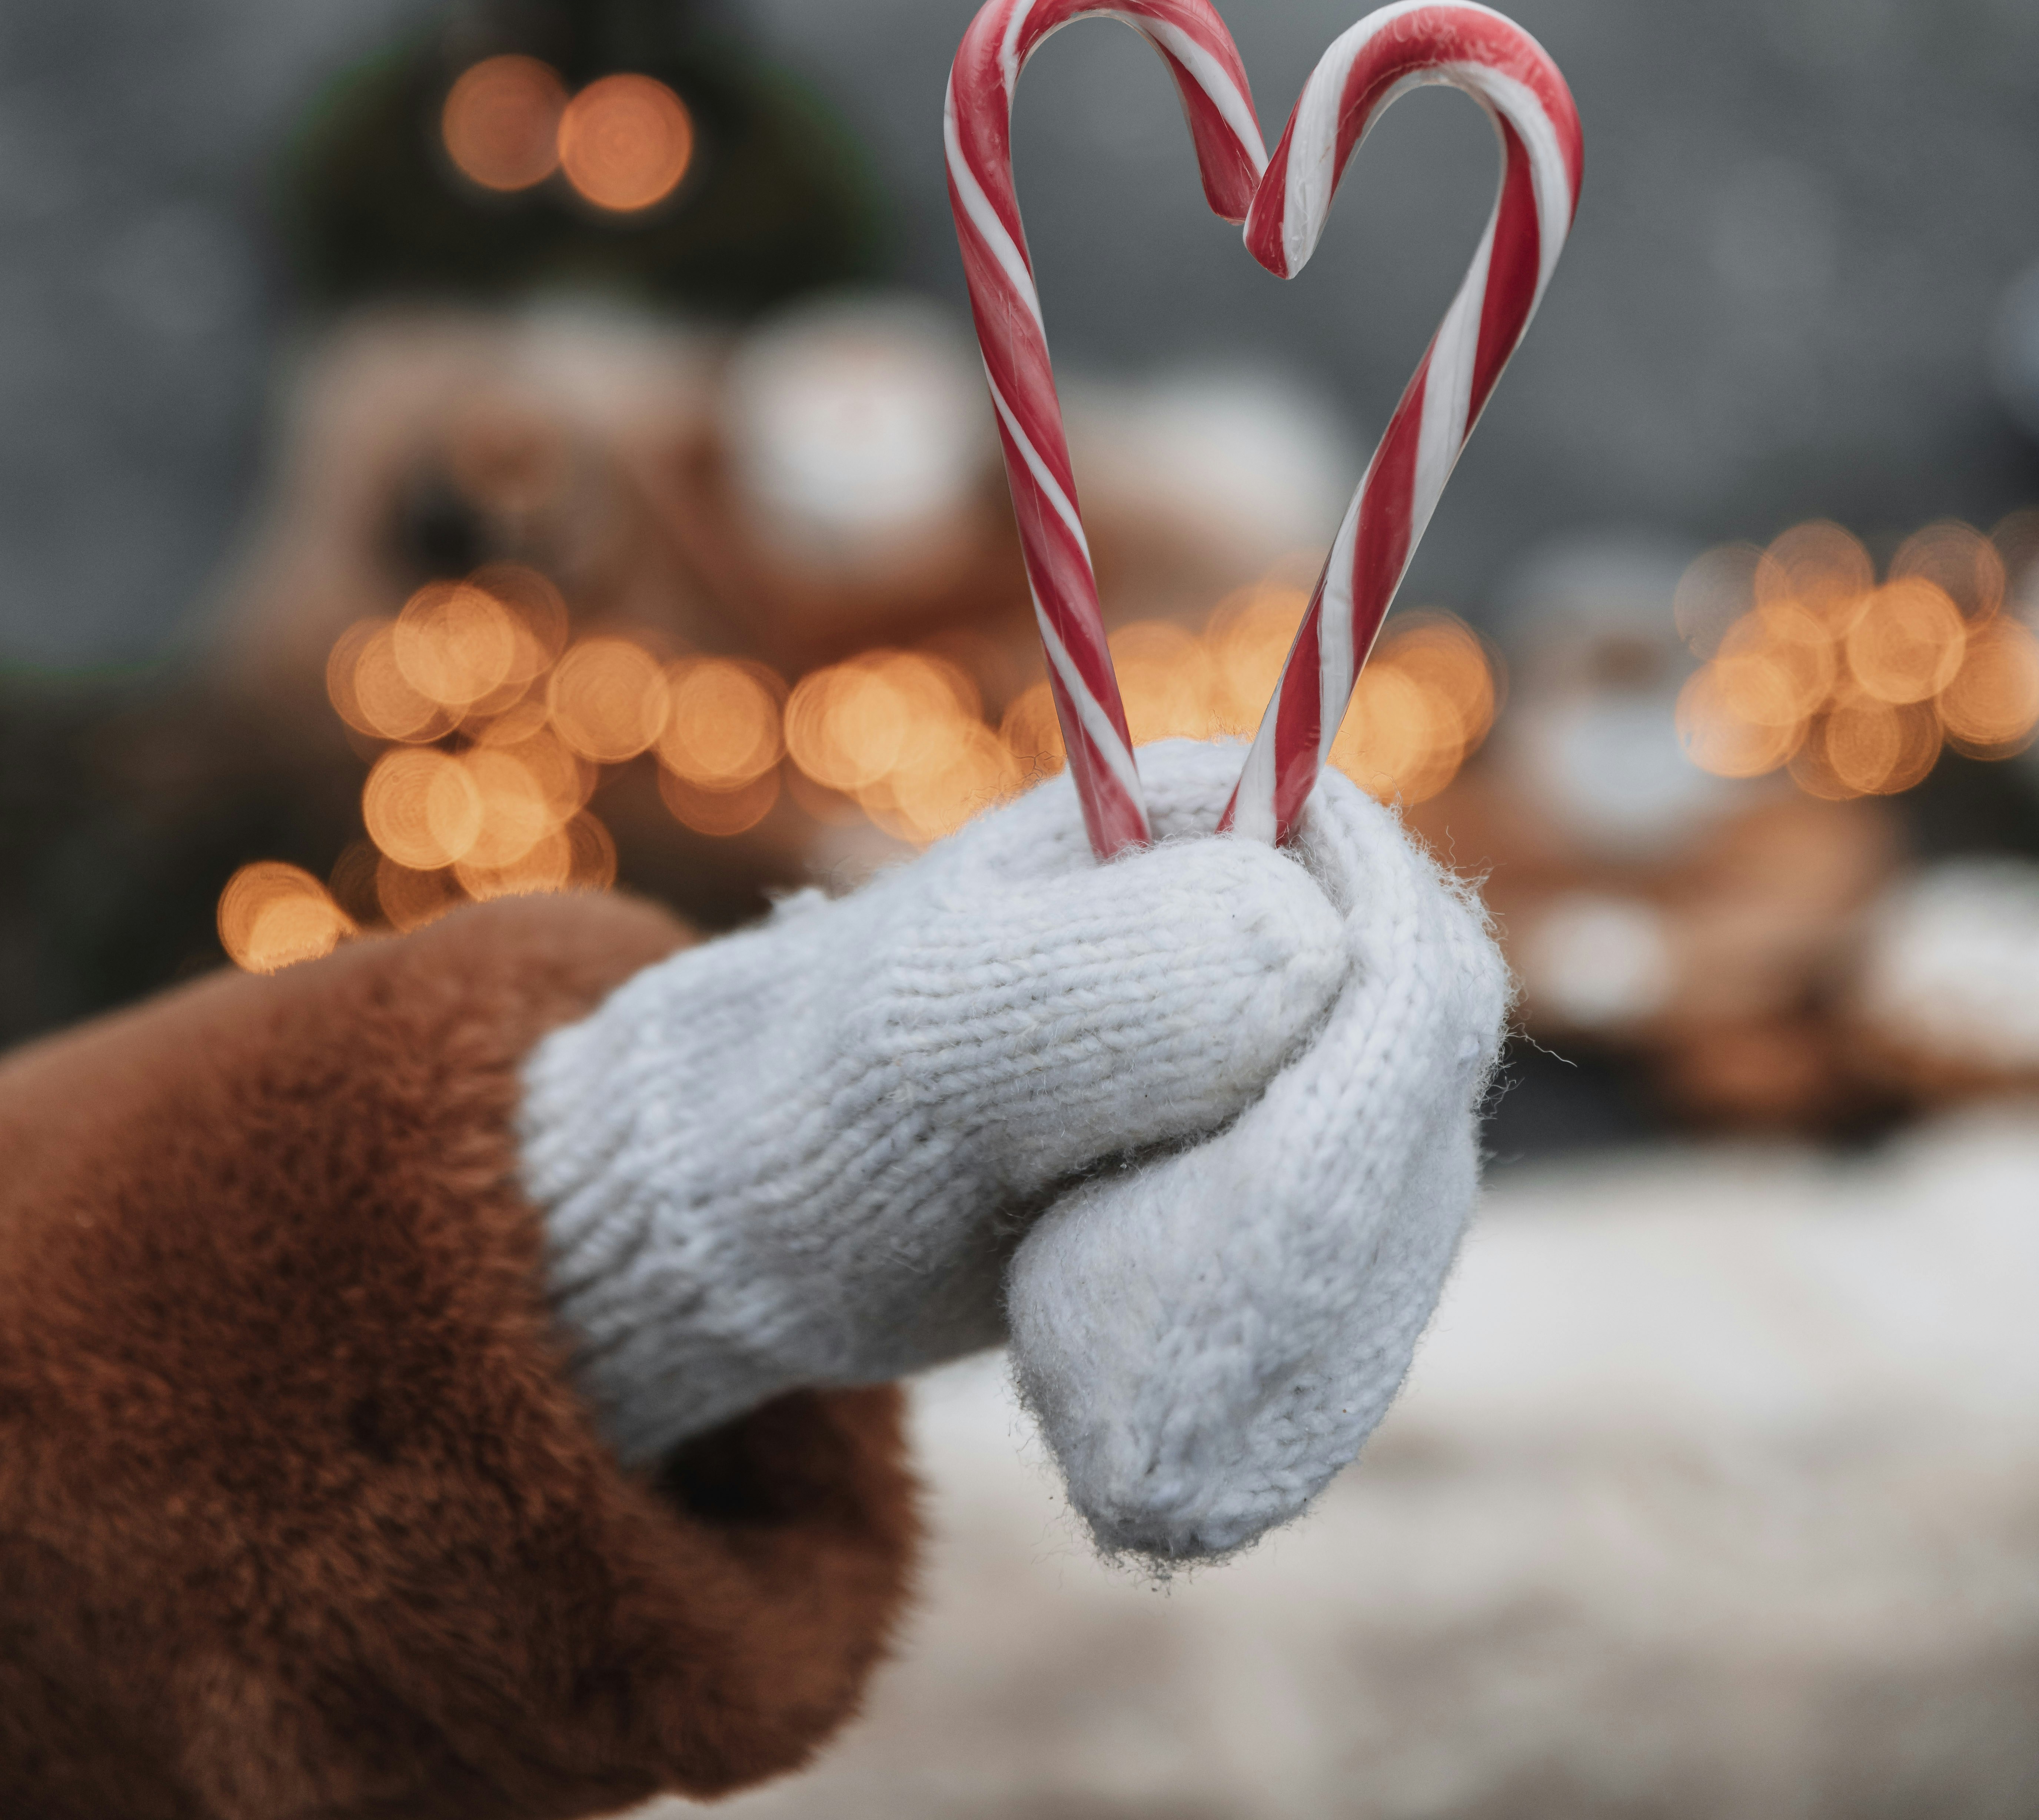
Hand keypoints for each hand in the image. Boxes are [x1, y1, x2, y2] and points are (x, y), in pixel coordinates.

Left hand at [519, 742, 1346, 1466]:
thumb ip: (1108, 973)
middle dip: (1316, 1225)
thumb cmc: (822, 1097)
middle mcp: (1274, 926)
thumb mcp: (933, 1027)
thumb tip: (1316, 945)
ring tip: (1116, 1364)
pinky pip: (1355, 1277)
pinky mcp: (1270, 1182)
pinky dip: (1280, 1362)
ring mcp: (1286, 1062)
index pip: (1395, 935)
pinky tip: (1169, 1411)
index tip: (1264, 1204)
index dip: (1366, 1078)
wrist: (766, 1222)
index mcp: (1210, 828)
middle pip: (1415, 1078)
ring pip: (1401, 1197)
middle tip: (1150, 1318)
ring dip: (1290, 1313)